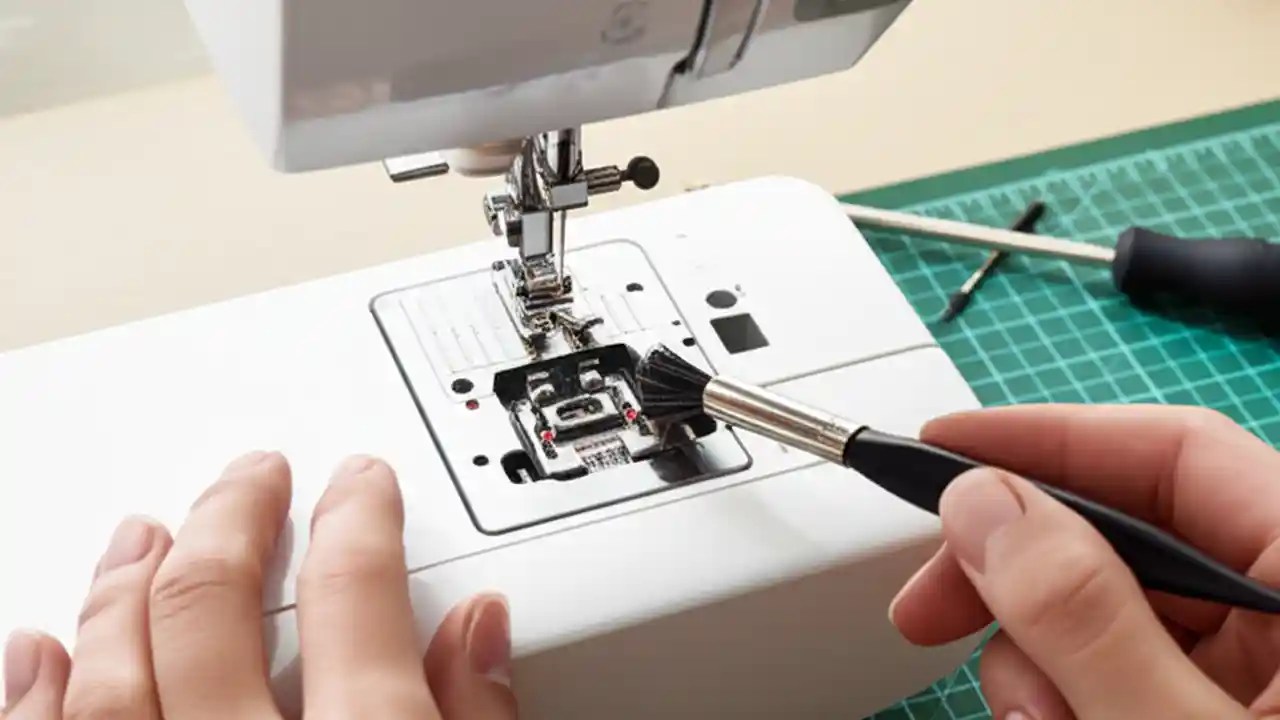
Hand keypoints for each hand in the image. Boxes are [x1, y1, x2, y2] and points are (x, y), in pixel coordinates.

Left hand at [2, 453, 515, 719]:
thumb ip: (480, 719)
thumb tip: (481, 627)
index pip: (356, 592)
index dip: (362, 516)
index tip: (363, 482)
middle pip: (211, 604)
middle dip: (233, 517)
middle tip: (254, 475)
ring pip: (113, 668)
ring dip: (126, 586)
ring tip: (146, 531)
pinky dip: (37, 691)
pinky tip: (40, 646)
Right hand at [890, 404, 1279, 718]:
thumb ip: (1086, 618)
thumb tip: (986, 504)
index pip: (1176, 452)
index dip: (1048, 439)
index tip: (941, 447)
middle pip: (1125, 534)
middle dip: (1014, 569)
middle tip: (928, 604)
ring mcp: (1263, 669)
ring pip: (1106, 610)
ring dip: (1034, 655)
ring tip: (1026, 718)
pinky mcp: (1219, 711)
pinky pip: (1118, 671)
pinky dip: (1066, 693)